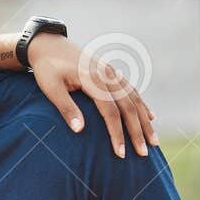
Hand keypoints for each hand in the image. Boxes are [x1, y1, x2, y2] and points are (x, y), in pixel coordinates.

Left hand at [27, 32, 155, 157]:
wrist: (48, 45)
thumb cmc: (46, 69)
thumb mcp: (51, 88)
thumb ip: (66, 107)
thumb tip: (79, 130)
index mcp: (93, 79)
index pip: (110, 111)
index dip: (117, 133)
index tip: (121, 154)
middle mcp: (108, 75)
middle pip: (128, 106)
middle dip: (137, 131)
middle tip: (144, 154)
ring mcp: (112, 73)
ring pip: (134, 99)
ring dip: (145, 120)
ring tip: (153, 140)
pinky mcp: (111, 73)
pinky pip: (131, 90)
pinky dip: (141, 105)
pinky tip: (150, 116)